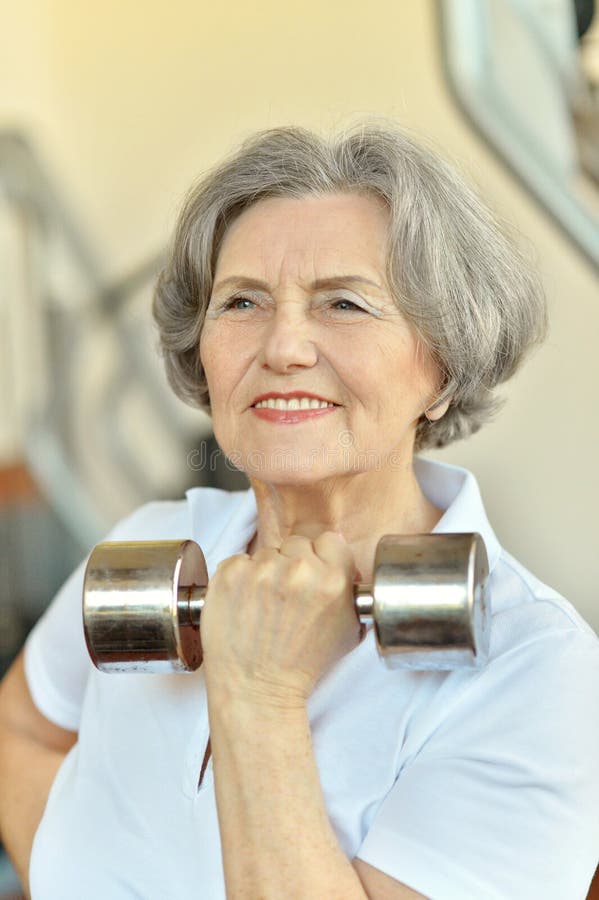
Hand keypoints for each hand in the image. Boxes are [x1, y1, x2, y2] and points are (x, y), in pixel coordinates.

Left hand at [200, 532, 363, 708]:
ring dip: (266, 572)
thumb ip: (350, 590)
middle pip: (297, 544)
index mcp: (332, 580)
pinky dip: (240, 578)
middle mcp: (298, 571)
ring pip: (267, 553)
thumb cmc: (302, 664)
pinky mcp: (229, 575)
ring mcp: (260, 571)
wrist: (257, 689)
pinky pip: (239, 561)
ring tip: (264, 605)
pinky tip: (245, 604)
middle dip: (294, 565)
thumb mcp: (348, 630)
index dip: (322, 558)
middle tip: (287, 596)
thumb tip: (343, 563)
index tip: (314, 575)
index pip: (330, 540)